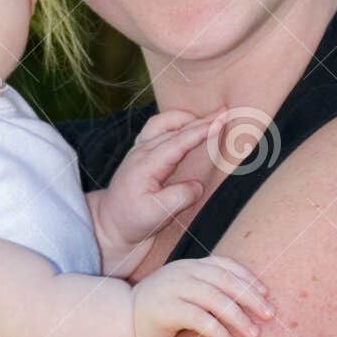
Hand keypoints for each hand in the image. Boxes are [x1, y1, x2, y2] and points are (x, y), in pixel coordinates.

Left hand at [95, 109, 228, 273]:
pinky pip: (158, 127)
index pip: (177, 142)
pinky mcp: (141, 151)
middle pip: (174, 128)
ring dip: (187, 118)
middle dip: (201, 120)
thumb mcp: (155, 215)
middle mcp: (141, 152)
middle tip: (225, 113)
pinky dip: (176, 122)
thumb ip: (178, 199)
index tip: (219, 122)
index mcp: (145, 165)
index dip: (199, 131)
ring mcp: (140, 149)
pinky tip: (188, 125)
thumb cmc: (132, 220)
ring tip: (209, 119)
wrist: (111, 223)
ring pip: (164, 122)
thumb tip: (198, 186)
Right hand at [131, 255, 273, 336]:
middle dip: (251, 297)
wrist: (122, 322)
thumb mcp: (184, 294)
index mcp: (189, 266)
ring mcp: (172, 289)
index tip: (266, 294)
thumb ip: (206, 291)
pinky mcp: (164, 309)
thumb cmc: (159, 312)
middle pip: (225, 281)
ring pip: (214, 298)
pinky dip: (217, 330)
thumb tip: (243, 303)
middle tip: (269, 314)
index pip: (224, 265)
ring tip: (253, 333)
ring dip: (238, 316)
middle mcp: (182, 272)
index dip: (248, 278)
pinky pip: (198, 318)